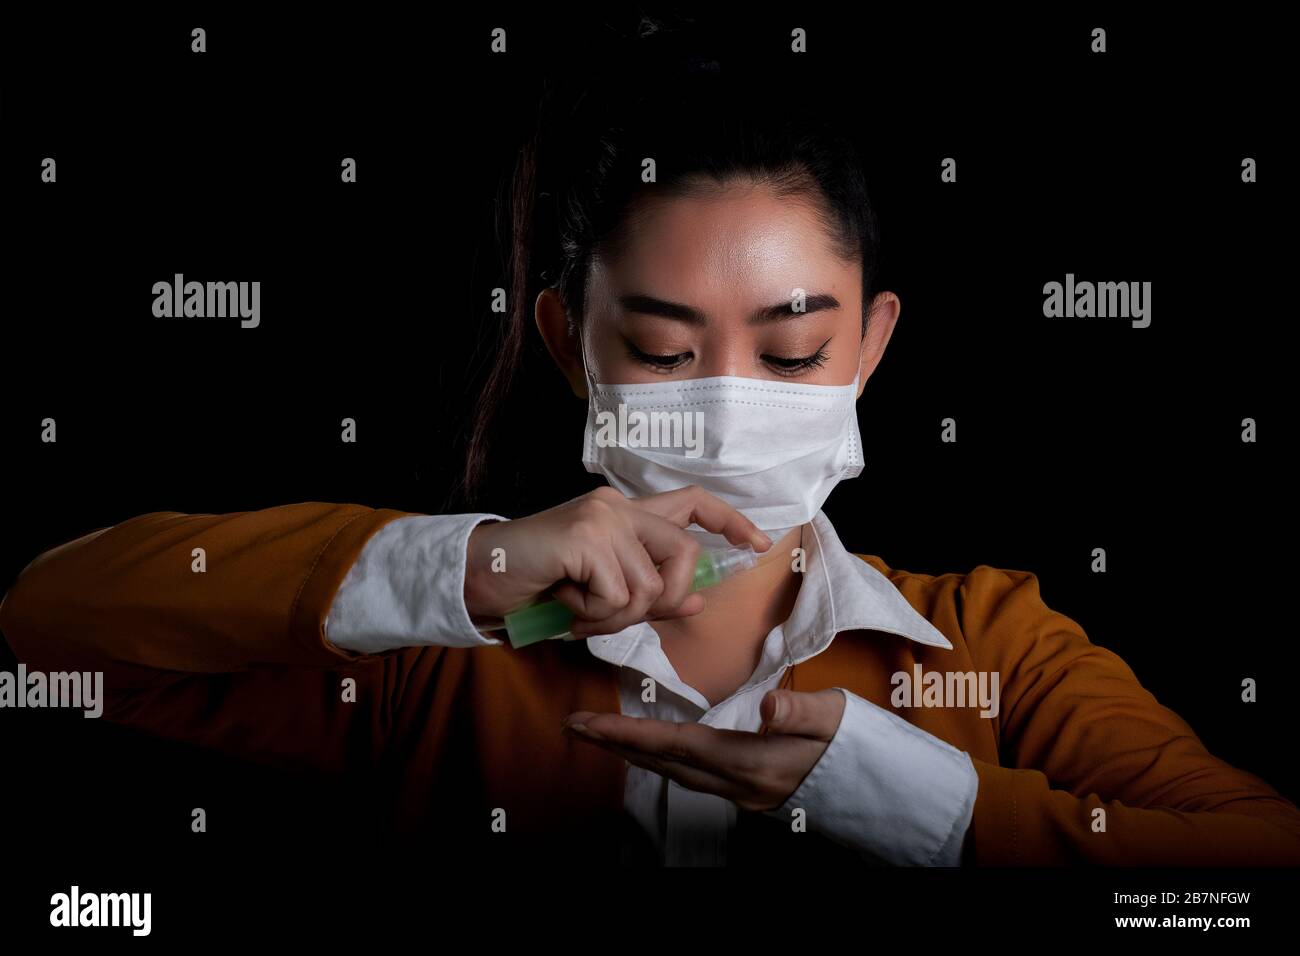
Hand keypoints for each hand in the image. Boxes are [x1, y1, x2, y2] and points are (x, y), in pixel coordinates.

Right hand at [463, 485, 770, 635]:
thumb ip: (647, 591)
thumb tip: (697, 600)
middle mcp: (618, 506)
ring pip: (648, 587)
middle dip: (663, 599)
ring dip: (613, 617)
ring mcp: (602, 517)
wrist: (477, 577)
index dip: (730, 522)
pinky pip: (617, 596)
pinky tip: (563, 602)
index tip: (759, 543)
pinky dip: (592, 615)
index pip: (691, 503)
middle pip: (684, 555)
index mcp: (624, 513)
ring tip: (576, 609)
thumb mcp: (599, 592)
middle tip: (612, 616)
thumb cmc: (536, 585)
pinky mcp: (586, 537)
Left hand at [560, 687, 846, 811]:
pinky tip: (652, 749)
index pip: (676, 746)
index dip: (630, 735)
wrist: (875, 785)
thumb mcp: (831, 718)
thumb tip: (766, 705)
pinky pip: (687, 774)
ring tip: (602, 735)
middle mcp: (734, 783)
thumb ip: (797, 711)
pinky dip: (660, 759)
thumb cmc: (851, 745)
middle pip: (663, 763)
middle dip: (616, 745)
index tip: (590, 725)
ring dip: (633, 753)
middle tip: (575, 727)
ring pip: (671, 772)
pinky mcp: (742, 789)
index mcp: (748, 763)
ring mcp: (737, 791)